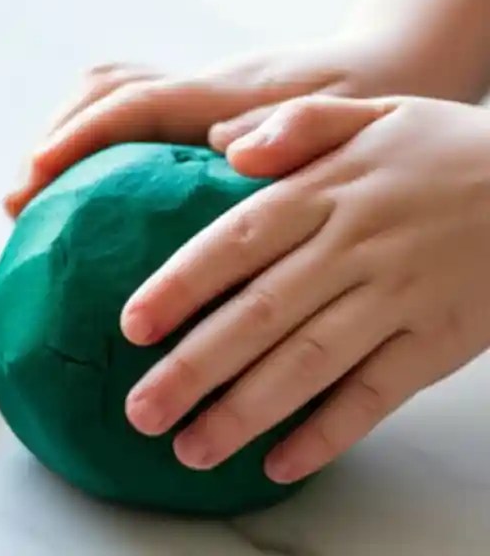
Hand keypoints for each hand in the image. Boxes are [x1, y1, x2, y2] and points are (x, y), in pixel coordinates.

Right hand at [4, 34, 459, 217]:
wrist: (387, 71)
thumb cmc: (365, 109)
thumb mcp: (339, 125)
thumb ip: (284, 129)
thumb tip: (225, 145)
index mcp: (224, 92)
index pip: (134, 102)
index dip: (80, 137)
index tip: (34, 175)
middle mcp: (196, 85)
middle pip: (105, 88)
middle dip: (53, 136)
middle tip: (19, 201)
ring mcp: (189, 94)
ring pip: (107, 93)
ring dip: (64, 136)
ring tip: (34, 196)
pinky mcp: (188, 110)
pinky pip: (124, 114)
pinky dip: (90, 141)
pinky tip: (80, 191)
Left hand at [121, 95, 489, 483]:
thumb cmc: (445, 149)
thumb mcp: (373, 111)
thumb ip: (296, 123)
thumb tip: (223, 144)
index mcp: (327, 190)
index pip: (236, 241)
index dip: (181, 286)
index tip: (131, 326)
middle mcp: (356, 247)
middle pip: (261, 314)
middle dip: (194, 368)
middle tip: (139, 411)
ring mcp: (400, 298)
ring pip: (310, 362)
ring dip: (246, 412)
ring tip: (189, 449)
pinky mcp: (441, 341)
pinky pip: (378, 393)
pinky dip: (330, 433)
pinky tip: (280, 464)